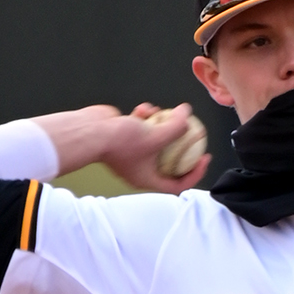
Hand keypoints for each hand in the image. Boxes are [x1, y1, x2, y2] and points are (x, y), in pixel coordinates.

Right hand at [31, 102, 211, 193]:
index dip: (195, 173)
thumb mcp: (156, 136)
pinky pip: (141, 128)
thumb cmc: (120, 141)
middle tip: (196, 135)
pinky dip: (145, 118)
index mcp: (147, 179)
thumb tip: (188, 113)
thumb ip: (176, 126)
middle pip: (169, 161)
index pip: (178, 184)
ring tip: (163, 114)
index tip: (205, 158)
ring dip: (161, 125)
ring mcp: (132, 152)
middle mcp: (139, 168)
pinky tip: (144, 109)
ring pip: (155, 140)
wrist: (89, 131)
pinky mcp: (124, 137)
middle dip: (182, 146)